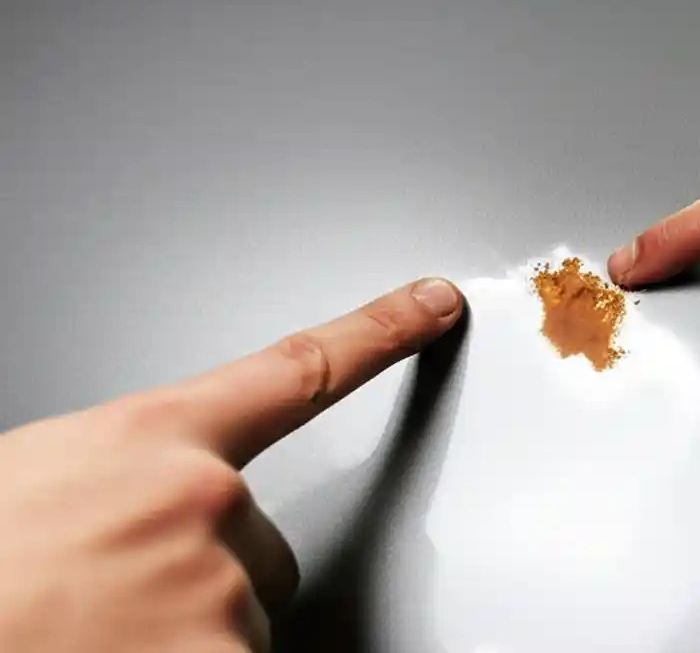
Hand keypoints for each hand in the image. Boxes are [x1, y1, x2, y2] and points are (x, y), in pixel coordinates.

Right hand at [0, 278, 463, 651]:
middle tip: (112, 598)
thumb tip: (158, 496)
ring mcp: (218, 592)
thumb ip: (123, 474)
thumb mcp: (36, 480)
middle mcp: (202, 505)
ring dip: (186, 633)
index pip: (298, 367)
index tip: (435, 304)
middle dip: (204, 571)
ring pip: (244, 616)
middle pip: (260, 539)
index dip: (381, 330)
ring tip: (95, 635)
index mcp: (149, 438)